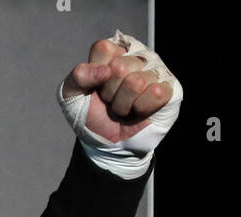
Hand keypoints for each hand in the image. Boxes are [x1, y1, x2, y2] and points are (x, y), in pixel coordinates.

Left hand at [62, 35, 176, 142]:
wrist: (105, 144)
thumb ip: (78, 77)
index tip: (95, 87)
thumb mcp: (71, 96)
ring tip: (123, 107)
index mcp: (113, 53)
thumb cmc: (91, 116)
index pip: (103, 48)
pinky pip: (155, 93)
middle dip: (109, 92)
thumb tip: (105, 69)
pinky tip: (139, 111)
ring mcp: (154, 71)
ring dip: (123, 104)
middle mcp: (136, 57)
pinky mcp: (169, 88)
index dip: (94, 74)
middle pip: (119, 66)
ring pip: (136, 82)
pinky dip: (141, 108)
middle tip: (110, 100)